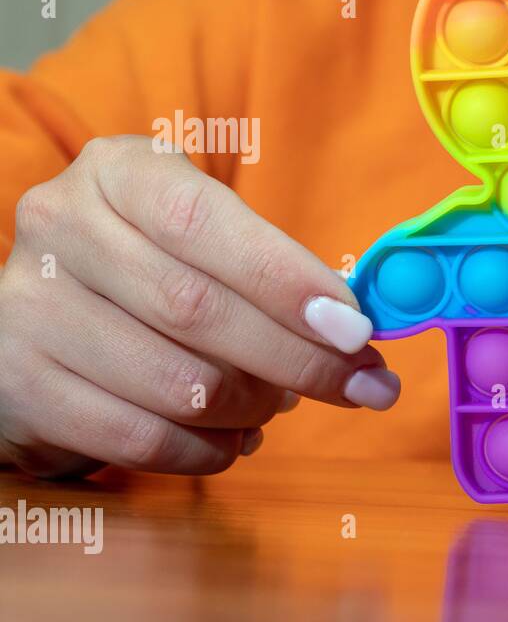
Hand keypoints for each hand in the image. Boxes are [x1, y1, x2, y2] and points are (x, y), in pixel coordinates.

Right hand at [0, 136, 399, 477]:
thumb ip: (275, 274)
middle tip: (360, 385)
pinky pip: (141, 438)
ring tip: (276, 405)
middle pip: (196, 309)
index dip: (286, 280)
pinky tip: (233, 438)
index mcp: (117, 172)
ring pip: (176, 384)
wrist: (39, 323)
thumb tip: (355, 337)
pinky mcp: (20, 386)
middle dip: (298, 358)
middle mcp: (60, 227)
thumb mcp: (205, 241)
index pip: (205, 223)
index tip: (355, 327)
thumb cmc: (151, 274)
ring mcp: (28, 308)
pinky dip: (208, 449)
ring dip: (253, 408)